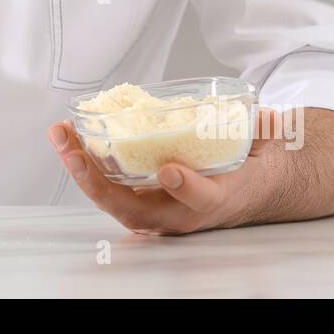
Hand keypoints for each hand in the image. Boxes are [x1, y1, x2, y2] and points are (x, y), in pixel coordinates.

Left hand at [46, 108, 284, 234]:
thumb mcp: (267, 149)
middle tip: (77, 154)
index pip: (203, 201)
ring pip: (112, 199)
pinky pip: (107, 185)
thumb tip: (273, 120)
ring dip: (81, 169)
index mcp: (219, 201)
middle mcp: (182, 213)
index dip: (187, 189)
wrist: (248, 187)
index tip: (172, 171)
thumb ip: (268, 134)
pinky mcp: (139, 197)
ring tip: (60, 137)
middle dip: (100, 184)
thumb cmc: (252, 166)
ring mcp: (157, 209)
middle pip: (136, 209)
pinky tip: (66, 137)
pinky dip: (84, 162)